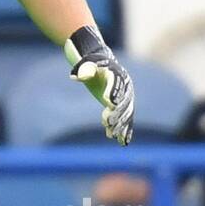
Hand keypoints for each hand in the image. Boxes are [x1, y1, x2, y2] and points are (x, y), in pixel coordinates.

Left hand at [65, 25, 134, 144]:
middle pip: (123, 102)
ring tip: (114, 137)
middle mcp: (125, 87)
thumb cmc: (91, 63)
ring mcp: (126, 97)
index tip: (109, 104)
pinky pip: (127, 118)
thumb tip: (77, 76)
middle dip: (117, 114)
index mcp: (117, 75)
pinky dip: (126, 130)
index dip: (113, 94)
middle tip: (108, 124)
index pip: (116, 86)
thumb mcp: (86, 64)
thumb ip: (84, 69)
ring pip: (126, 113)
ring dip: (121, 125)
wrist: (100, 64)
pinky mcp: (123, 105)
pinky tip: (123, 142)